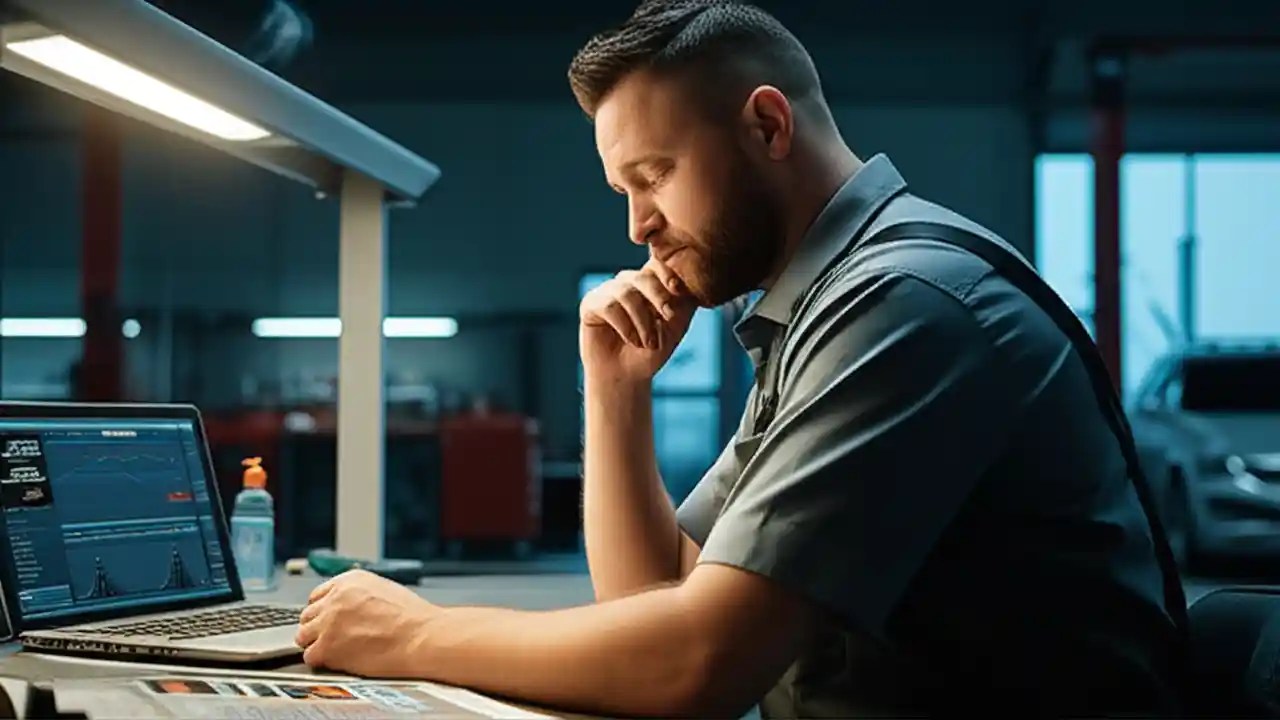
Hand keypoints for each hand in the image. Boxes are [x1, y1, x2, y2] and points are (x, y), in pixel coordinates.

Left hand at [296, 569, 438, 676]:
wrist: (421, 637)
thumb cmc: (413, 618)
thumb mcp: (384, 590)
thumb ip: (359, 596)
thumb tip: (349, 608)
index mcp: (349, 581)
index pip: (317, 595)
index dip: (322, 611)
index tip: (326, 620)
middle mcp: (334, 598)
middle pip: (307, 615)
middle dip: (317, 627)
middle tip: (330, 638)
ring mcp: (328, 623)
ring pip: (303, 635)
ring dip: (316, 644)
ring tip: (334, 651)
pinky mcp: (327, 647)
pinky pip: (310, 656)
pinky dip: (321, 661)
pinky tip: (336, 661)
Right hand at [580, 259, 696, 382]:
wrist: (627, 377)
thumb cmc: (652, 352)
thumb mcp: (675, 328)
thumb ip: (684, 304)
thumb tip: (693, 284)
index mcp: (647, 283)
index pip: (656, 265)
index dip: (667, 273)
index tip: (678, 289)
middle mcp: (626, 283)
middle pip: (642, 276)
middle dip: (658, 296)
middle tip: (669, 317)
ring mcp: (606, 292)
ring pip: (626, 293)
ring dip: (642, 320)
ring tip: (649, 343)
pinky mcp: (590, 304)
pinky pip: (609, 306)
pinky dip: (625, 325)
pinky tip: (632, 340)